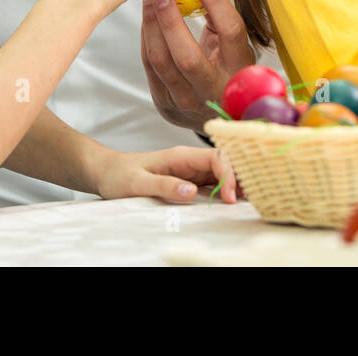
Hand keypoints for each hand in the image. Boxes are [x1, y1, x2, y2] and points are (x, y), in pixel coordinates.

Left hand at [93, 146, 237, 203]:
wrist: (106, 171)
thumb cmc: (119, 175)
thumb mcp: (137, 183)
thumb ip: (164, 185)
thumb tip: (192, 192)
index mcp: (181, 155)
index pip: (216, 158)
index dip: (228, 175)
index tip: (228, 199)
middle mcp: (191, 161)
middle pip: (226, 164)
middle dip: (240, 178)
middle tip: (250, 200)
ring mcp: (192, 171)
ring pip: (223, 174)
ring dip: (236, 185)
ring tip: (250, 201)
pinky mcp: (190, 181)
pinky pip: (214, 184)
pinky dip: (226, 191)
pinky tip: (234, 201)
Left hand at [141, 0, 256, 131]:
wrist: (218, 116)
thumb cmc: (227, 71)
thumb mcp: (234, 48)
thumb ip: (220, 20)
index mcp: (239, 69)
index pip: (230, 31)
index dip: (214, 1)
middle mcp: (214, 90)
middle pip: (186, 55)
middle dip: (169, 19)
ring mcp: (187, 102)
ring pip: (161, 61)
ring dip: (151, 25)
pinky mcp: (165, 104)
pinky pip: (150, 67)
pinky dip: (146, 38)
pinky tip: (147, 19)